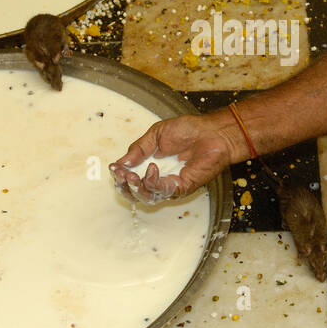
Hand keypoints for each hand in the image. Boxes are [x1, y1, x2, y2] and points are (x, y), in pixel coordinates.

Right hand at [110, 113, 235, 203]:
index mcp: (149, 165)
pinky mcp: (182, 187)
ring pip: (147, 197)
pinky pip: (163, 191)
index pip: (129, 179)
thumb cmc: (188, 130)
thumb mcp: (156, 134)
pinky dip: (153, 183)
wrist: (211, 132)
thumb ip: (138, 149)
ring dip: (136, 188)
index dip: (120, 176)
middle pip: (135, 193)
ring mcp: (170, 184)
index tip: (114, 168)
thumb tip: (121, 162)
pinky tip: (152, 169)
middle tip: (121, 175)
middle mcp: (158, 178)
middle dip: (125, 186)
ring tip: (132, 176)